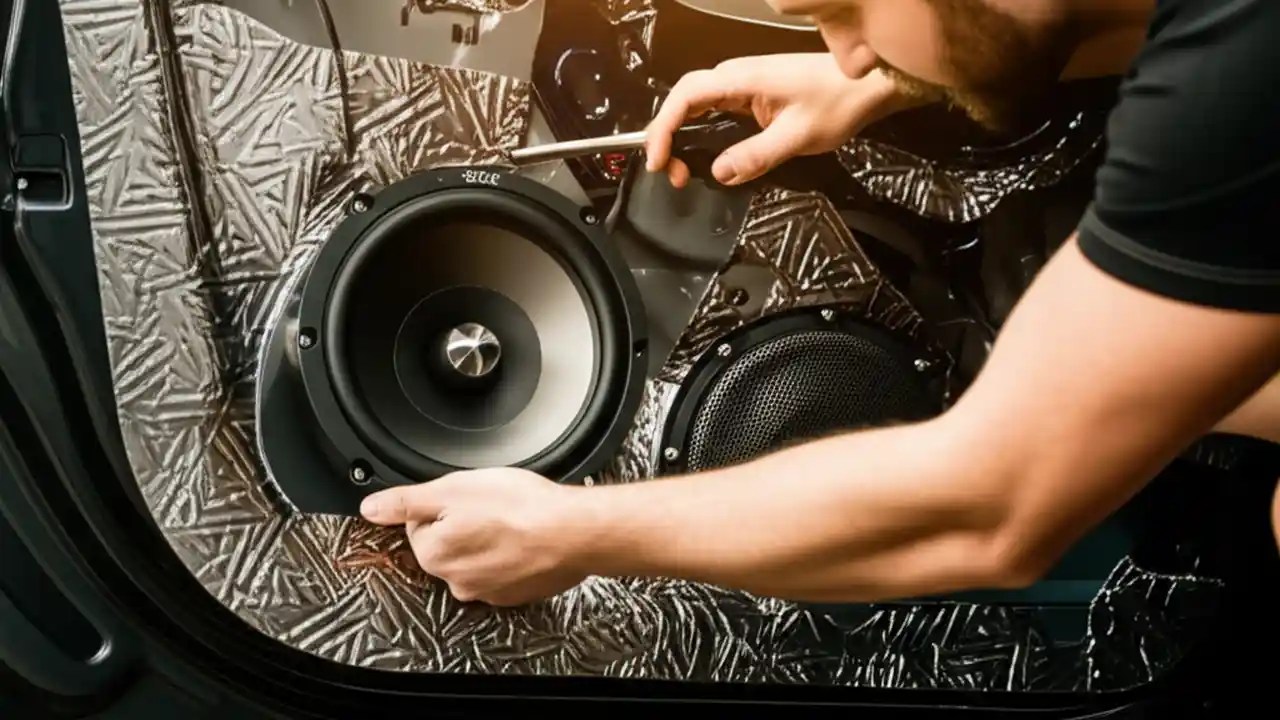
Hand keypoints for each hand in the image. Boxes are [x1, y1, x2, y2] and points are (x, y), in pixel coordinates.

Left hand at [359, 468, 587, 606]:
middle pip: (448, 543)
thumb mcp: (452, 490)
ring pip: (477, 556)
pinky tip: (527, 537)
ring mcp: (489, 591)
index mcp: (434, 554)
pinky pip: (504, 570)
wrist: (573, 533)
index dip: (442, 503)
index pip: (419, 524)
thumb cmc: (519, 508)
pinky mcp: (517, 593)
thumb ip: (405, 501)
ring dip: (490, 539)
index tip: (466, 497)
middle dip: (465, 523)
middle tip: (493, 506)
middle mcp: (456, 581)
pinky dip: (513, 555)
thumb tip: (371, 508)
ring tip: (514, 520)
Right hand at [644, 53, 902, 187]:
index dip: (664, 128)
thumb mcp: (798, 136)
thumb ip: (756, 155)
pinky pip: (713, 108)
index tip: (659, 161)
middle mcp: (736, 75)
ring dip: (681, 134)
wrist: (867, 85)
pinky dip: (698, 130)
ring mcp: (742, 82)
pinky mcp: (751, 93)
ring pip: (695, 104)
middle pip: (683, 99)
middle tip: (670, 173)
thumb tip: (719, 174)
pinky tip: (699, 151)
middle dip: (666, 135)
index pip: (685, 96)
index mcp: (741, 79)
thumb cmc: (837, 103)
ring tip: (680, 168)